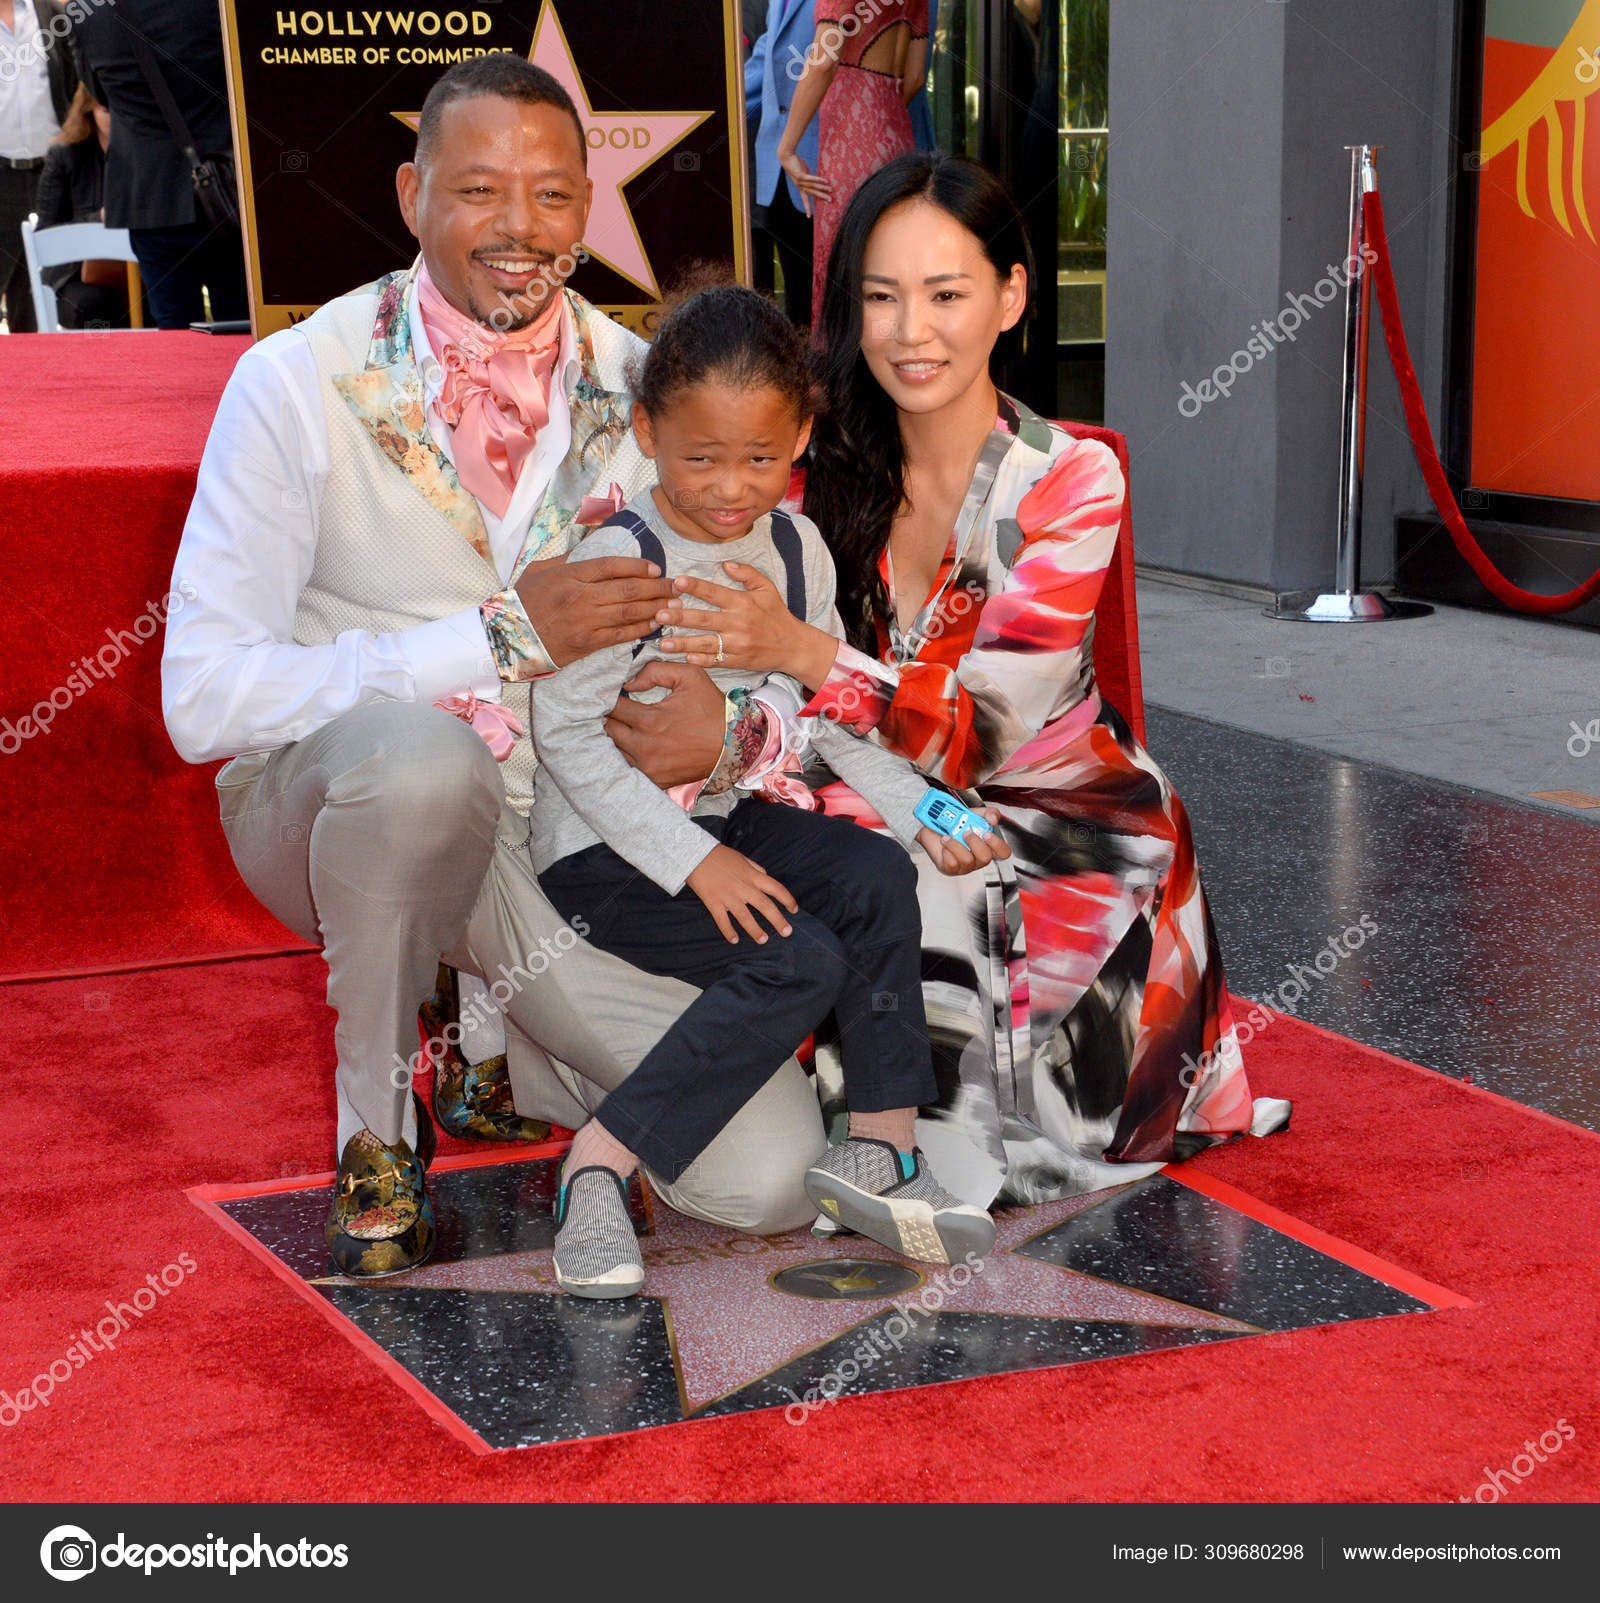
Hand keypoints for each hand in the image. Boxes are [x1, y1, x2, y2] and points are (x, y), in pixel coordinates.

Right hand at [513, 553, 673, 669]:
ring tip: (674, 604)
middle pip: (628, 589)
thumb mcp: (540, 570)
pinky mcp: (588, 644)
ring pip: (630, 612)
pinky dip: (643, 629)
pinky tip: (657, 624)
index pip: (612, 566)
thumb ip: (569, 556)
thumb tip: (593, 540)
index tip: (655, 568)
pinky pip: (622, 635)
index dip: (638, 566)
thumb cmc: (523, 602)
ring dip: (656, 607)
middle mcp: (581, 597)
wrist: (508, 639)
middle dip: (657, 587)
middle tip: (676, 586)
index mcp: (570, 576)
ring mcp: (586, 622)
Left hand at [604, 660, 725, 786]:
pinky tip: (635, 745)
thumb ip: (655, 671)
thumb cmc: (713, 709)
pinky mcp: (655, 780)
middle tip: (616, 708)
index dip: (609, 697)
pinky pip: (628, 767)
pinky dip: (627, 755)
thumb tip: (629, 682)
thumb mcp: (690, 677)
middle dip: (610, 716)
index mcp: (649, 720)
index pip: (612, 707)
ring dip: (617, 737)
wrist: (734, 744)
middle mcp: (644, 746)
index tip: (613, 693)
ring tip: (625, 726)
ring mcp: (648, 767)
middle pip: (609, 729)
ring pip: (614, 749)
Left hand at [655, 562, 839, 687]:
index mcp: (743, 603)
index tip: (677, 581)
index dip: (696, 586)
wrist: (794, 646)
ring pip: (705, 643)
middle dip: (680, 617)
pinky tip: (684, 658)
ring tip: (662, 642)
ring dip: (682, 643)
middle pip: (704, 619)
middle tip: (660, 614)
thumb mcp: (767, 589)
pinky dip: (701, 660)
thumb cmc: (777, 615)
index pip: (715, 593)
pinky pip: (716, 661)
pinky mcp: (738, 661)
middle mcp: (738, 624)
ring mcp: (738, 644)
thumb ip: (747, 574)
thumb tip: (726, 564)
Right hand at [686, 844, 798, 944]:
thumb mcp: (742, 858)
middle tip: (787, 932)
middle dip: (778, 920)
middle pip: (765, 906)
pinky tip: (734, 940)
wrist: (694, 854)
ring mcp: (728, 896)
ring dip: (755, 930)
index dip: (787, 899)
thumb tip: (766, 876)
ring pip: (745, 916)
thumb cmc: (719, 855)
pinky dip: (728, 931)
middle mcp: (743, 887)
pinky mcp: (713, 902)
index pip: (776, 888)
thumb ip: (756, 868)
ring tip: (763, 940)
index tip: (794, 910)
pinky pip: (722, 920)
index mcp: (753, 876)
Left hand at [777, 148, 832, 216]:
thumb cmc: (795, 163)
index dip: (807, 207)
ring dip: (823, 188)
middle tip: (830, 200)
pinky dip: (818, 180)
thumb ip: (809, 177)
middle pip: (812, 193)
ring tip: (831, 189)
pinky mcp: (800, 174)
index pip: (804, 199)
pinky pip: (811, 178)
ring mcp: (799, 181)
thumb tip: (816, 180)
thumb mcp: (804, 172)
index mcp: (800, 186)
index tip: (809, 216)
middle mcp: (799, 185)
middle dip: (821, 197)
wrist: (786, 156)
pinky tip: (825, 180)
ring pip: (813, 186)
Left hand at [917, 810, 1011, 875]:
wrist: (934, 827)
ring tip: (949, 836)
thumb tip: (993, 819)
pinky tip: (945, 843)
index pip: (1003, 852)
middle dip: (974, 842)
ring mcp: (965, 866)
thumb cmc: (957, 824)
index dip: (998, 845)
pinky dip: (947, 850)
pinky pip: (952, 863)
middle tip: (965, 832)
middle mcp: (978, 858)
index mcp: (988, 846)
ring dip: (956, 844)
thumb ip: (989, 813)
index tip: (987, 834)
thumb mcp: (975, 814)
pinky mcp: (950, 868)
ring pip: (967, 860)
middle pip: (986, 858)